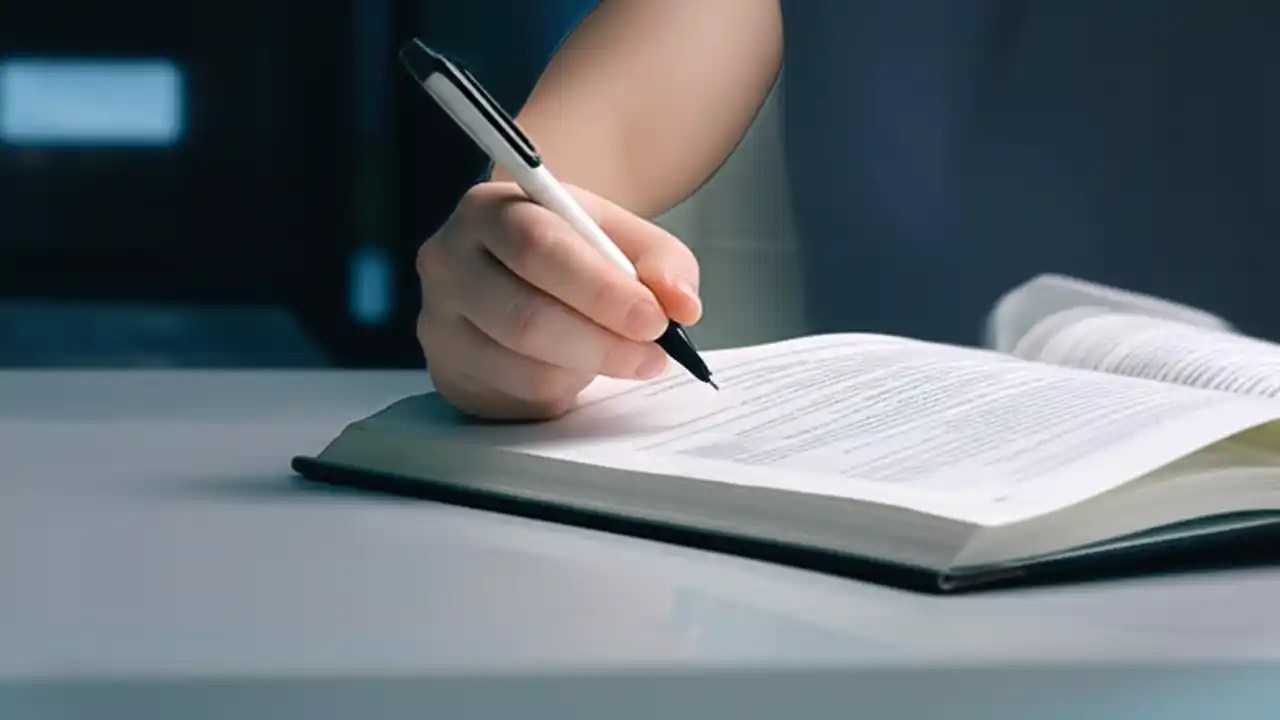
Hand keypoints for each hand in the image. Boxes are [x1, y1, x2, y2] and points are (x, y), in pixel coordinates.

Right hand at [416, 181, 701, 420]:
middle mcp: (450, 261)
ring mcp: (440, 321)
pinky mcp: (448, 372)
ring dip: (588, 371)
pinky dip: (563, 390)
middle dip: (602, 344)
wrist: (513, 271)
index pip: (539, 248)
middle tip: (653, 356)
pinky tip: (578, 370)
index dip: (601, 290)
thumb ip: (661, 261)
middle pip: (524, 315)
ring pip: (521, 364)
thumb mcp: (617, 236)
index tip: (654, 320)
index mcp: (490, 210)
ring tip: (624, 359)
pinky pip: (514, 396)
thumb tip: (682, 304)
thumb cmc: (569, 251)